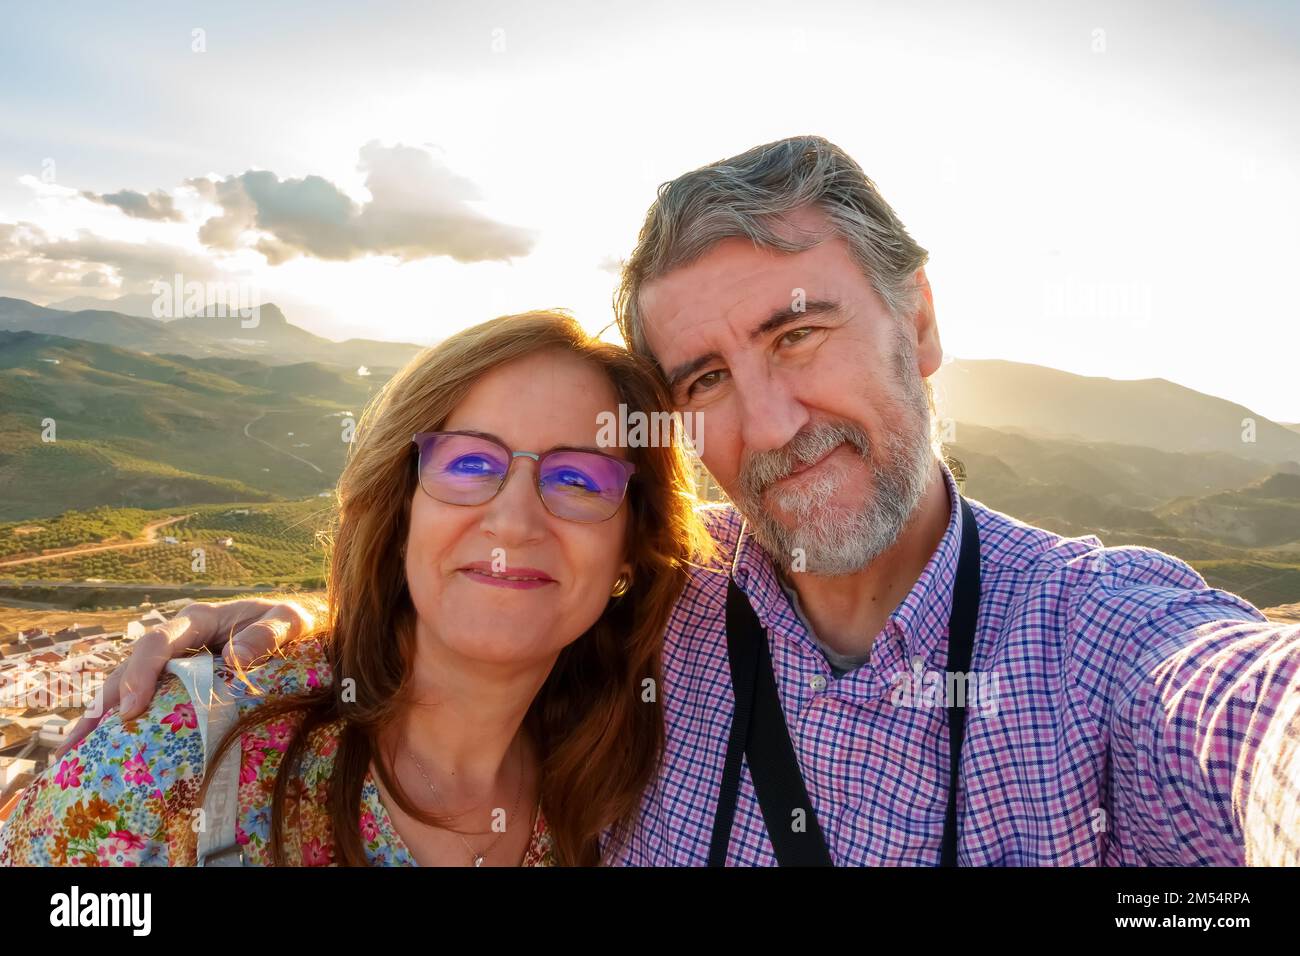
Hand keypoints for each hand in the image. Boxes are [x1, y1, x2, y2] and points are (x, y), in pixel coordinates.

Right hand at [53, 597, 314, 758]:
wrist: (299, 632)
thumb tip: (235, 656)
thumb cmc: (295, 624)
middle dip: (106, 702)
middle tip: (83, 743)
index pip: (160, 642)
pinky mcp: (175, 685)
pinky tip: (94, 751)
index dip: (142, 672)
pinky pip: (142, 702)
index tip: (132, 708)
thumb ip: (269, 633)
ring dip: (99, 718)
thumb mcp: (290, 621)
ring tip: (71, 754)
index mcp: (199, 621)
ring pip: (127, 686)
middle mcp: (178, 641)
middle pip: (131, 667)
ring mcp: (173, 664)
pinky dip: (117, 724)